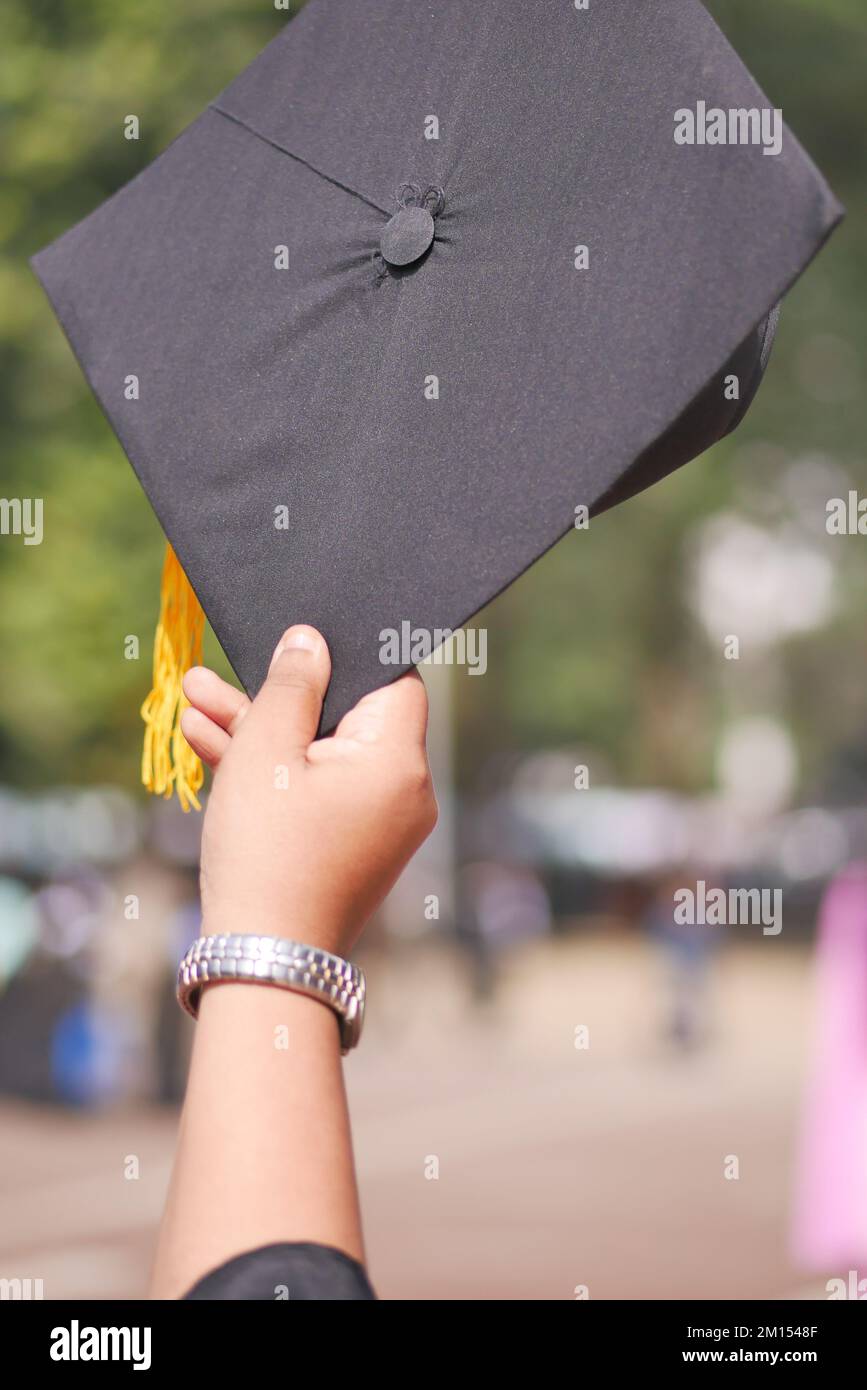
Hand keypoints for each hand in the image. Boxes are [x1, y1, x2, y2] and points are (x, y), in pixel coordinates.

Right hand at [180, 625, 436, 956]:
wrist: (264, 962)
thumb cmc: (267, 853)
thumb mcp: (266, 754)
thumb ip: (291, 687)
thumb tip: (310, 641)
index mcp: (398, 760)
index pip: (395, 679)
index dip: (349, 653)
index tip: (303, 638)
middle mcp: (404, 790)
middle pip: (346, 715)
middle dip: (280, 692)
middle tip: (219, 668)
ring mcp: (377, 821)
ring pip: (320, 752)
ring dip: (261, 728)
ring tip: (194, 696)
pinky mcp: (350, 844)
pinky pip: (315, 789)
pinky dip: (273, 770)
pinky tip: (207, 740)